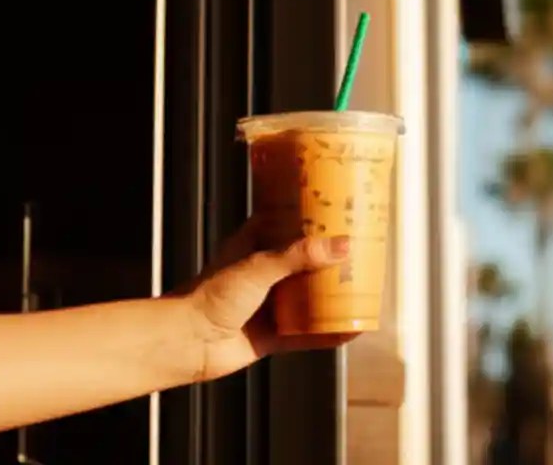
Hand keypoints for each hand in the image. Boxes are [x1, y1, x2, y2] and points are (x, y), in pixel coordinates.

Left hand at [179, 218, 356, 381]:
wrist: (187, 342)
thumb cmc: (209, 297)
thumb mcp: (258, 266)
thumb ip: (298, 256)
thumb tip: (340, 246)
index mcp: (257, 244)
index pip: (290, 221)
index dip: (314, 215)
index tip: (341, 208)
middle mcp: (267, 273)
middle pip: (308, 260)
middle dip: (333, 257)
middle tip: (364, 250)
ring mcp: (272, 303)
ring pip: (312, 295)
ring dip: (336, 293)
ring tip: (365, 286)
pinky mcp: (276, 333)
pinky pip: (311, 332)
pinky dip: (332, 331)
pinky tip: (353, 329)